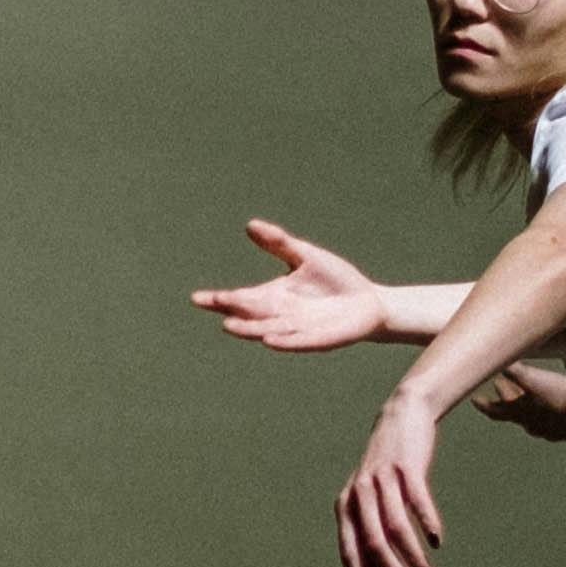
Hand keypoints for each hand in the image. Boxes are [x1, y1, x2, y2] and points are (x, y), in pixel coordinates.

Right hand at [196, 219, 393, 355]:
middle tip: (211, 304)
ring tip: (228, 325)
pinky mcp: (317, 340)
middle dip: (230, 311)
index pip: (240, 298)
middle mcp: (279, 316)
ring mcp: (297, 330)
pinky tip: (269, 339)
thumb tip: (250, 224)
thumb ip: (278, 243)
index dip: (219, 299)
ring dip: (248, 329)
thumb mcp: (305, 256)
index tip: (197, 298)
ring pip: (267, 330)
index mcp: (273, 296)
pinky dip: (282, 342)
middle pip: (248, 314)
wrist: (368, 302)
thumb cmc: (335, 280)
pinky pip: (296, 342)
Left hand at [338, 387, 450, 566]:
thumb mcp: (369, 500)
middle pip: (374, 544)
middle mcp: (360, 494)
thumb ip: (367, 535)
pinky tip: (436, 543)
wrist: (400, 416)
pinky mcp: (407, 467)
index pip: (349, 549)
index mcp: (346, 506)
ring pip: (397, 529)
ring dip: (415, 559)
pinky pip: (417, 502)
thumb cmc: (385, 469)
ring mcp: (383, 480)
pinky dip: (427, 524)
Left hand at [468, 362, 565, 442]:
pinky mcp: (565, 429)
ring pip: (531, 415)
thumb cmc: (559, 395)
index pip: (494, 411)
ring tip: (527, 390)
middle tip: (499, 382)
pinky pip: (550, 420)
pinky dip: (545, 409)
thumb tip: (495, 353)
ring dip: (526, 402)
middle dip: (506, 395)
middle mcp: (530, 424)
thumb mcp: (533, 378)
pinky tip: (551, 403)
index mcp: (519, 413)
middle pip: (512, 410)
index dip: (483, 404)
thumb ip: (513, 369)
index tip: (474, 399)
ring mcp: (548, 429)